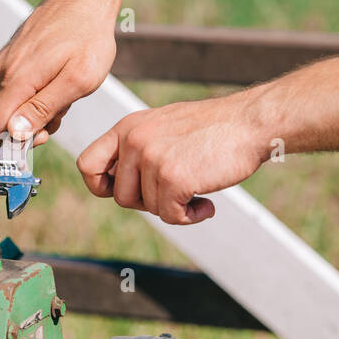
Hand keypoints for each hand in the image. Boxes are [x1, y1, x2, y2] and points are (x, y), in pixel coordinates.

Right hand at [0, 0, 116, 143]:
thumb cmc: (88, 38)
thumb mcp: (76, 81)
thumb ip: (43, 109)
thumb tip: (14, 133)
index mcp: (16, 80)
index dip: (17, 140)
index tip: (46, 133)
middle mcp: (2, 71)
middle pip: (6, 117)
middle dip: (34, 123)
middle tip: (64, 107)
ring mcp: (5, 60)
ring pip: (14, 102)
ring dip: (39, 106)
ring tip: (66, 88)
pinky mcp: (11, 54)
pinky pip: (18, 86)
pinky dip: (38, 90)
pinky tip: (58, 76)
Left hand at [76, 95, 269, 223]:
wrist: (251, 122)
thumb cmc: (213, 129)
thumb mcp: (163, 127)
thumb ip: (138, 150)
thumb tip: (118, 187)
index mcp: (128, 128)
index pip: (87, 165)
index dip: (101, 187)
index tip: (121, 192)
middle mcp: (134, 141)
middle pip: (121, 197)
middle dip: (148, 202)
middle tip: (175, 192)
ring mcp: (152, 158)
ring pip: (148, 208)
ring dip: (173, 208)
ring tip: (196, 193)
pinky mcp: (173, 177)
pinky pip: (170, 216)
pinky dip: (189, 217)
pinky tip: (206, 204)